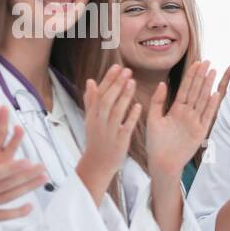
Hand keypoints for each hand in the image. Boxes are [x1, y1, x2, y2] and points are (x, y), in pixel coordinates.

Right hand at [77, 65, 139, 194]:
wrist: (97, 164)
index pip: (99, 93)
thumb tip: (90, 81)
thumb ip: (91, 100)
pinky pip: (126, 127)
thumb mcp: (90, 119)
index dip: (108, 79)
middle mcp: (99, 121)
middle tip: (127, 70)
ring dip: (124, 96)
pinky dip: (131, 116)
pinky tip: (139, 106)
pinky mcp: (119, 141)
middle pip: (107, 99)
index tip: (117, 66)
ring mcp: (109, 131)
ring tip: (133, 82)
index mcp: (92, 114)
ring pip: (116, 111)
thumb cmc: (96, 139)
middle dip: (116, 84)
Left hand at [147, 60, 220, 178]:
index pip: (185, 89)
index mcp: (176, 110)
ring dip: (208, 86)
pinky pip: (207, 116)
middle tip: (207, 62)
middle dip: (201, 77)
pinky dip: (211, 105)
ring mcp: (195, 122)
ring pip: (202, 100)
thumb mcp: (153, 118)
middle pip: (195, 91)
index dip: (190, 76)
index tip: (196, 63)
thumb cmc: (155, 143)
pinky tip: (215, 93)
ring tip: (213, 72)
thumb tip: (162, 83)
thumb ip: (157, 101)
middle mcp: (187, 114)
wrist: (162, 162)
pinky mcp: (200, 131)